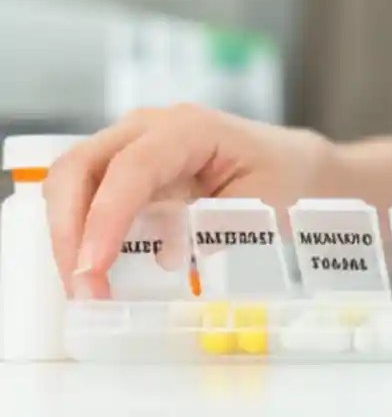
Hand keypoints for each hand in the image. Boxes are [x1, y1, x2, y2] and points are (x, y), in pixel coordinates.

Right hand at [44, 104, 333, 298]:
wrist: (298, 168)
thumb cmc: (286, 182)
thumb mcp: (259, 209)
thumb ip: (212, 229)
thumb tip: (162, 261)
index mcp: (189, 128)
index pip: (131, 169)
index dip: (105, 220)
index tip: (93, 270)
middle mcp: (150, 126)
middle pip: (80, 168)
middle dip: (70, 231)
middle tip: (82, 290)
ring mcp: (132, 143)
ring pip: (72, 181)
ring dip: (68, 235)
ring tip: (85, 289)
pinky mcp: (126, 168)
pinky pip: (87, 194)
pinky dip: (81, 232)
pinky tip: (93, 271)